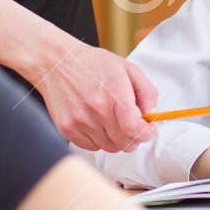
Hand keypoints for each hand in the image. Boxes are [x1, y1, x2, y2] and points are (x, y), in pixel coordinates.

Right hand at [27, 42, 157, 152]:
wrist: (56, 62)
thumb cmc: (92, 64)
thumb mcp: (127, 69)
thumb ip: (147, 92)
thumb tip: (152, 115)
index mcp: (114, 94)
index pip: (135, 130)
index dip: (146, 133)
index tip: (148, 129)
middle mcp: (96, 110)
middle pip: (124, 143)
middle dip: (133, 137)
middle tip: (131, 124)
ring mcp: (80, 121)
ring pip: (109, 147)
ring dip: (116, 139)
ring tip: (112, 120)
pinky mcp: (67, 129)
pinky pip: (91, 147)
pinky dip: (98, 139)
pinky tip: (97, 122)